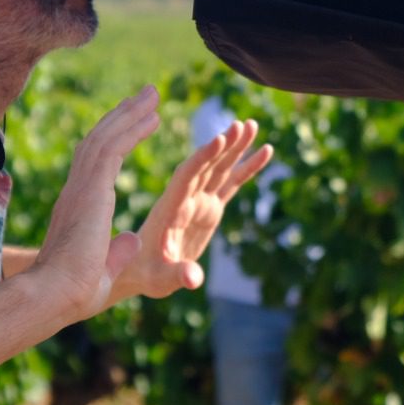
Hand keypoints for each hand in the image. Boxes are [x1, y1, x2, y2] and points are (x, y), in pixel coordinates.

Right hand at [29, 87, 160, 320]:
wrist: (55, 295)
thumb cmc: (73, 293)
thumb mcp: (101, 269)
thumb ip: (116, 252)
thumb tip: (131, 239)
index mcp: (76, 208)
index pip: (94, 164)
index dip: (112, 140)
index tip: (129, 124)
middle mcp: (76, 192)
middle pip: (98, 141)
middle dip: (122, 116)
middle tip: (144, 96)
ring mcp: (81, 188)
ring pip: (105, 138)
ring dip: (130, 115)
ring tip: (152, 96)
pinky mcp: (92, 190)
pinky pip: (113, 148)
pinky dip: (132, 129)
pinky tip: (153, 118)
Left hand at [109, 118, 272, 304]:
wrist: (138, 271)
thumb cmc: (144, 275)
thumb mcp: (158, 279)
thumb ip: (177, 275)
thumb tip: (194, 278)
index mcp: (169, 209)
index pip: (186, 177)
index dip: (202, 158)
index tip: (218, 139)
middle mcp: (184, 199)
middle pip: (206, 166)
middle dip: (223, 146)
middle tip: (241, 125)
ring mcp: (198, 202)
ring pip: (219, 169)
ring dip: (235, 147)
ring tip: (252, 125)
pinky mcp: (209, 209)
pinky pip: (231, 184)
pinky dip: (246, 168)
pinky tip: (265, 151)